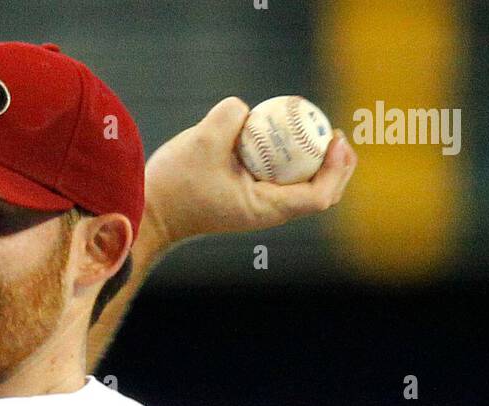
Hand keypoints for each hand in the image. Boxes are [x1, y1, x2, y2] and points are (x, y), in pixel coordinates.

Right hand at [143, 96, 356, 247]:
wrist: (153, 211)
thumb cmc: (175, 185)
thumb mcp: (203, 141)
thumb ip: (232, 115)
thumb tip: (248, 109)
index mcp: (265, 208)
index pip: (317, 196)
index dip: (334, 168)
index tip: (334, 139)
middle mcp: (268, 212)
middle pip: (319, 196)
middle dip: (335, 167)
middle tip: (336, 134)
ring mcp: (259, 206)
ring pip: (304, 189)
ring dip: (316, 164)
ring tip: (319, 133)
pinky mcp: (249, 197)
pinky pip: (283, 180)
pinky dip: (292, 161)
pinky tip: (288, 136)